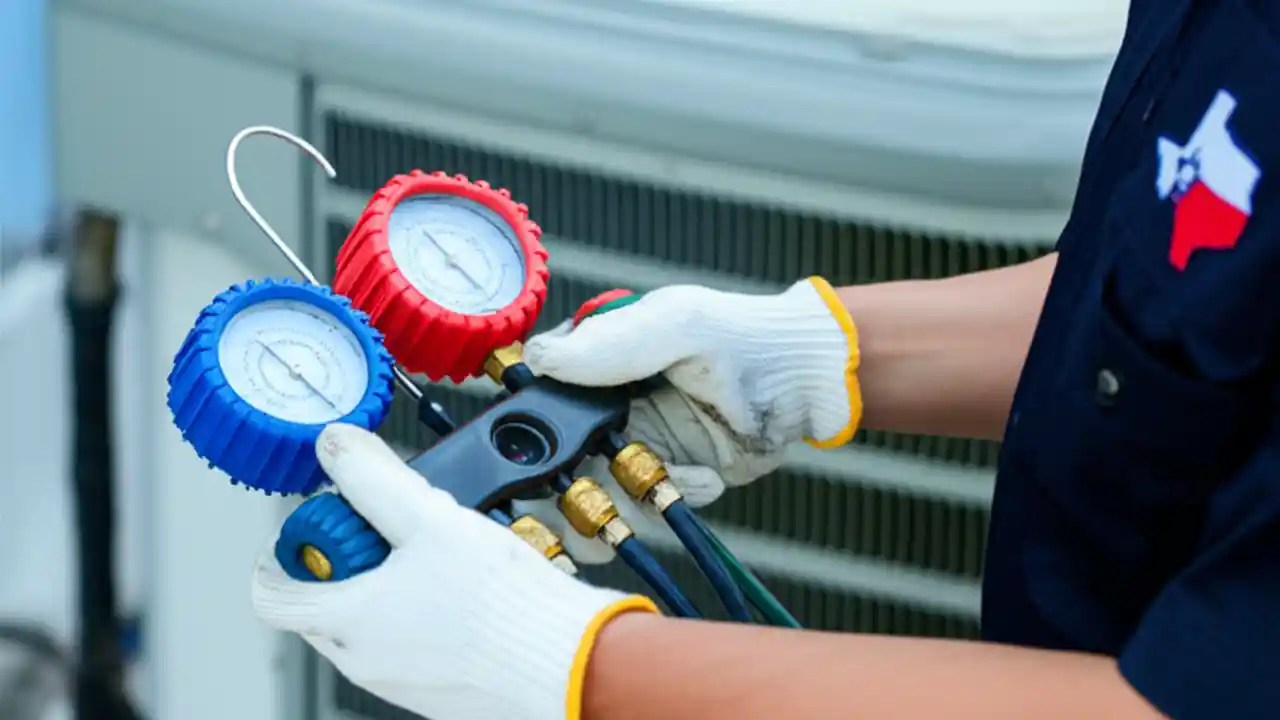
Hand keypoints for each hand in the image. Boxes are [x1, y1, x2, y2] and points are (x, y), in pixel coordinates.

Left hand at [250, 424, 657, 719]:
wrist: (569, 664)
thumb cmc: (501, 606)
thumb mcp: (431, 519)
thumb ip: (375, 478)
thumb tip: (335, 445)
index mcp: (348, 623)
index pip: (271, 594)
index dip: (281, 551)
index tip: (317, 524)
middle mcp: (365, 661)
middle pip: (323, 605)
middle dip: (346, 560)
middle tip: (390, 527)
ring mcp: (401, 681)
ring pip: (370, 623)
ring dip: (387, 583)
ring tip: (439, 553)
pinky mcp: (438, 688)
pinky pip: (411, 643)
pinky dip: (422, 610)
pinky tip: (466, 585)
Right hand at [516, 278, 860, 562]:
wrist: (803, 386)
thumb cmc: (741, 337)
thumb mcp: (675, 325)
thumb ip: (612, 343)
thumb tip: (542, 360)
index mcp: (592, 362)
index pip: (534, 400)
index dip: (524, 430)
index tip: (540, 450)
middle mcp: (602, 409)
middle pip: (549, 461)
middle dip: (557, 487)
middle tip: (585, 493)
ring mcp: (630, 448)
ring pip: (588, 497)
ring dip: (609, 508)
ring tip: (645, 494)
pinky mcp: (662, 481)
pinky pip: (642, 509)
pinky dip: (669, 501)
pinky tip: (705, 478)